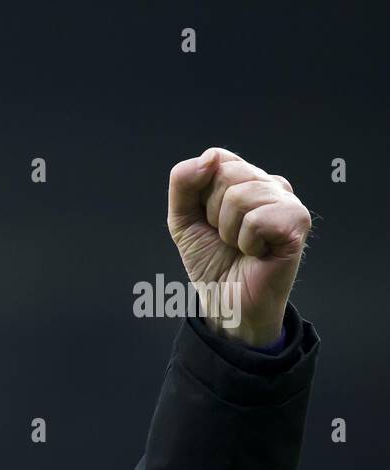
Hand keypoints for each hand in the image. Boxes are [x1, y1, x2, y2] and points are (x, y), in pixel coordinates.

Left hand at [167, 147, 311, 345]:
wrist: (225, 301)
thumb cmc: (211, 261)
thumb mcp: (183, 219)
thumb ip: (183, 183)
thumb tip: (210, 156)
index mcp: (245, 178)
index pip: (217, 158)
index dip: (201, 193)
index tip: (207, 219)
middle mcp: (270, 184)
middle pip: (226, 173)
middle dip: (212, 213)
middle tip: (225, 237)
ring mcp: (287, 202)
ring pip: (239, 195)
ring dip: (228, 230)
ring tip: (241, 246)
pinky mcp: (298, 223)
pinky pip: (257, 219)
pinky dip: (246, 242)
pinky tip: (257, 253)